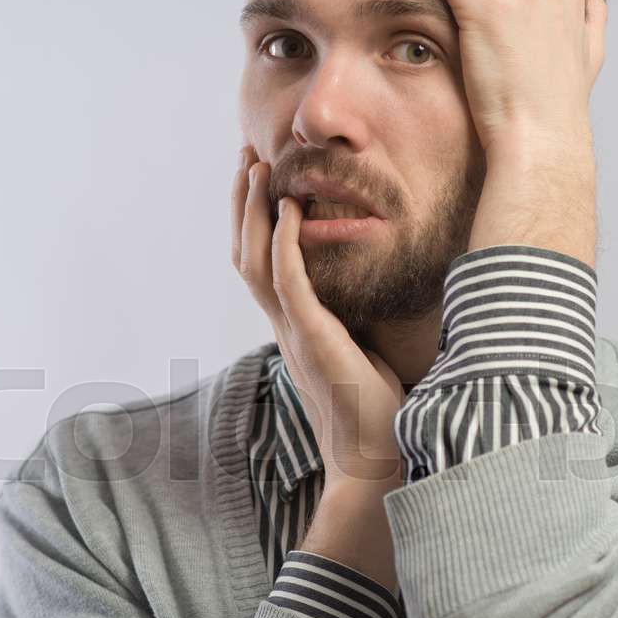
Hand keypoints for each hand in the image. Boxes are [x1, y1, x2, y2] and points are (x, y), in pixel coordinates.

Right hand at [231, 143, 406, 493]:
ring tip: (258, 168)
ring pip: (255, 261)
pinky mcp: (313, 339)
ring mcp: (294, 332)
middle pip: (245, 253)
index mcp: (294, 327)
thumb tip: (366, 297)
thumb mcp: (360, 353)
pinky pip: (288, 283)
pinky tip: (290, 211)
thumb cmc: (374, 413)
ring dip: (254, 212)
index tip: (260, 179)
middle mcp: (285, 326)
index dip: (253, 220)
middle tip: (246, 156)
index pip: (260, 263)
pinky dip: (284, 244)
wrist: (372, 461)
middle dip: (243, 202)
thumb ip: (351, 322)